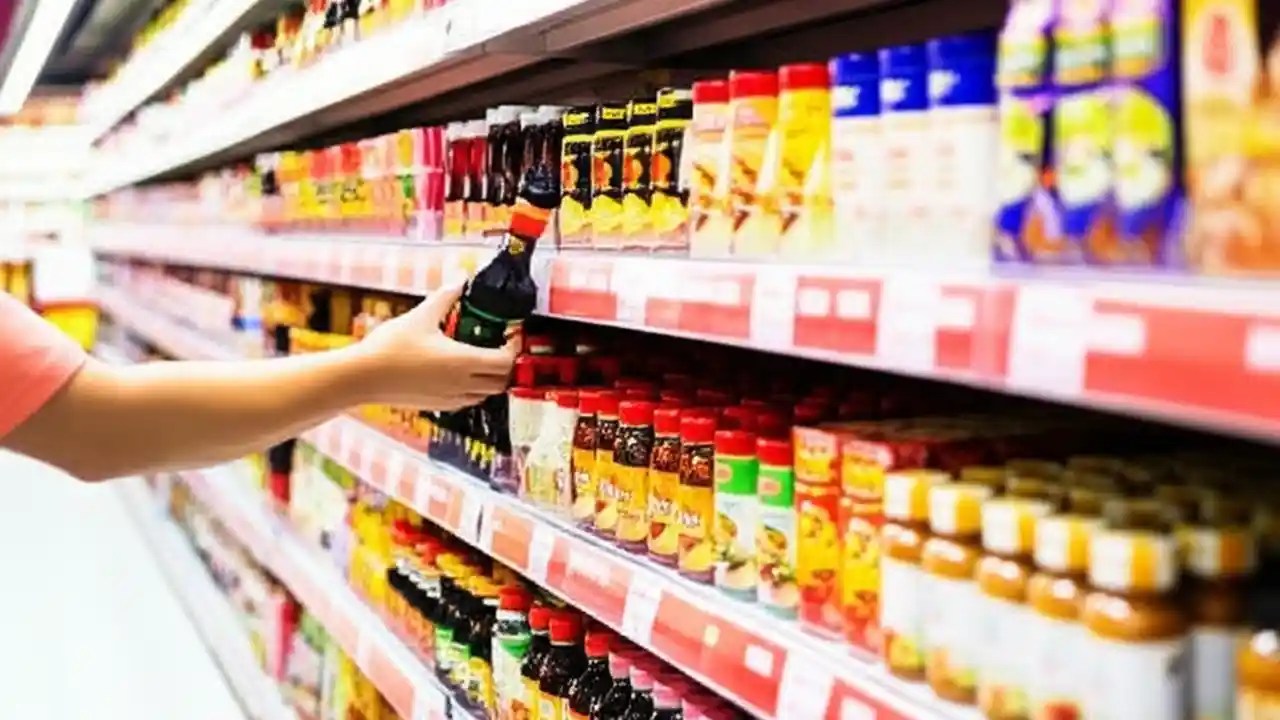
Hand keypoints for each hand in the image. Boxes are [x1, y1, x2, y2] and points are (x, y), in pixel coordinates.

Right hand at [354, 283, 517, 408]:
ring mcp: (450, 398)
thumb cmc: (389, 348)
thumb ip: (445, 297)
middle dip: (507, 365)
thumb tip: (460, 281)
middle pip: (501, 381)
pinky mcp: (438, 406)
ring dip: (492, 379)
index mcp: (462, 362)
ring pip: (486, 394)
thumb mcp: (421, 315)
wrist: (362, 377)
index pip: (505, 361)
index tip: (510, 336)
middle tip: (501, 347)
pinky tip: (462, 375)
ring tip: (484, 360)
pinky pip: (468, 401)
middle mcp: (461, 384)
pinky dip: (474, 390)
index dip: (513, 348)